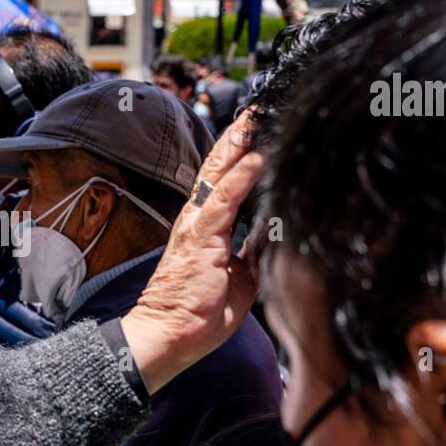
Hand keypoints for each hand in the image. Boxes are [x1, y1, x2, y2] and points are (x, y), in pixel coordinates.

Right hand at [120, 112, 265, 393]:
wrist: (171, 336)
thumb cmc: (199, 313)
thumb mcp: (240, 279)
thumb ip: (254, 253)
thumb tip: (274, 236)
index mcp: (206, 227)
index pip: (224, 181)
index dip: (240, 155)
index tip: (259, 132)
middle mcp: (198, 218)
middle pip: (218, 166)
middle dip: (238, 136)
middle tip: (258, 109)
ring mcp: (198, 225)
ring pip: (220, 172)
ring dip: (240, 144)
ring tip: (258, 117)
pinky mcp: (202, 236)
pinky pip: (225, 197)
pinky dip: (242, 174)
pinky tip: (258, 155)